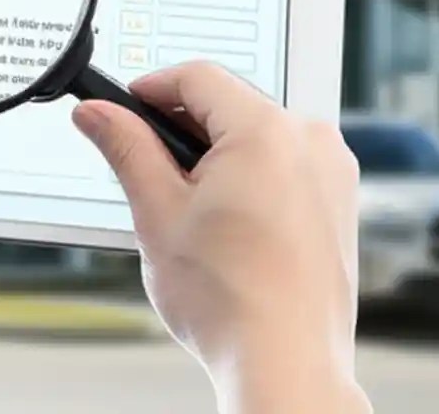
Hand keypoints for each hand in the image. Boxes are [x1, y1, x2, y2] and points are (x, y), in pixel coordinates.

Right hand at [72, 62, 368, 413]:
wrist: (285, 362)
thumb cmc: (229, 300)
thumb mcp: (157, 212)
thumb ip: (126, 148)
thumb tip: (97, 113)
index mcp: (265, 131)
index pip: (199, 77)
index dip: (152, 87)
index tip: (125, 106)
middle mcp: (310, 141)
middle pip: (232, 104)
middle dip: (185, 127)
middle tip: (147, 164)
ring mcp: (333, 171)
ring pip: (260, 136)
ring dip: (219, 153)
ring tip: (187, 206)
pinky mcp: (340, 201)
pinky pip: (287, 165)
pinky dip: (253, 177)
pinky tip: (227, 224)